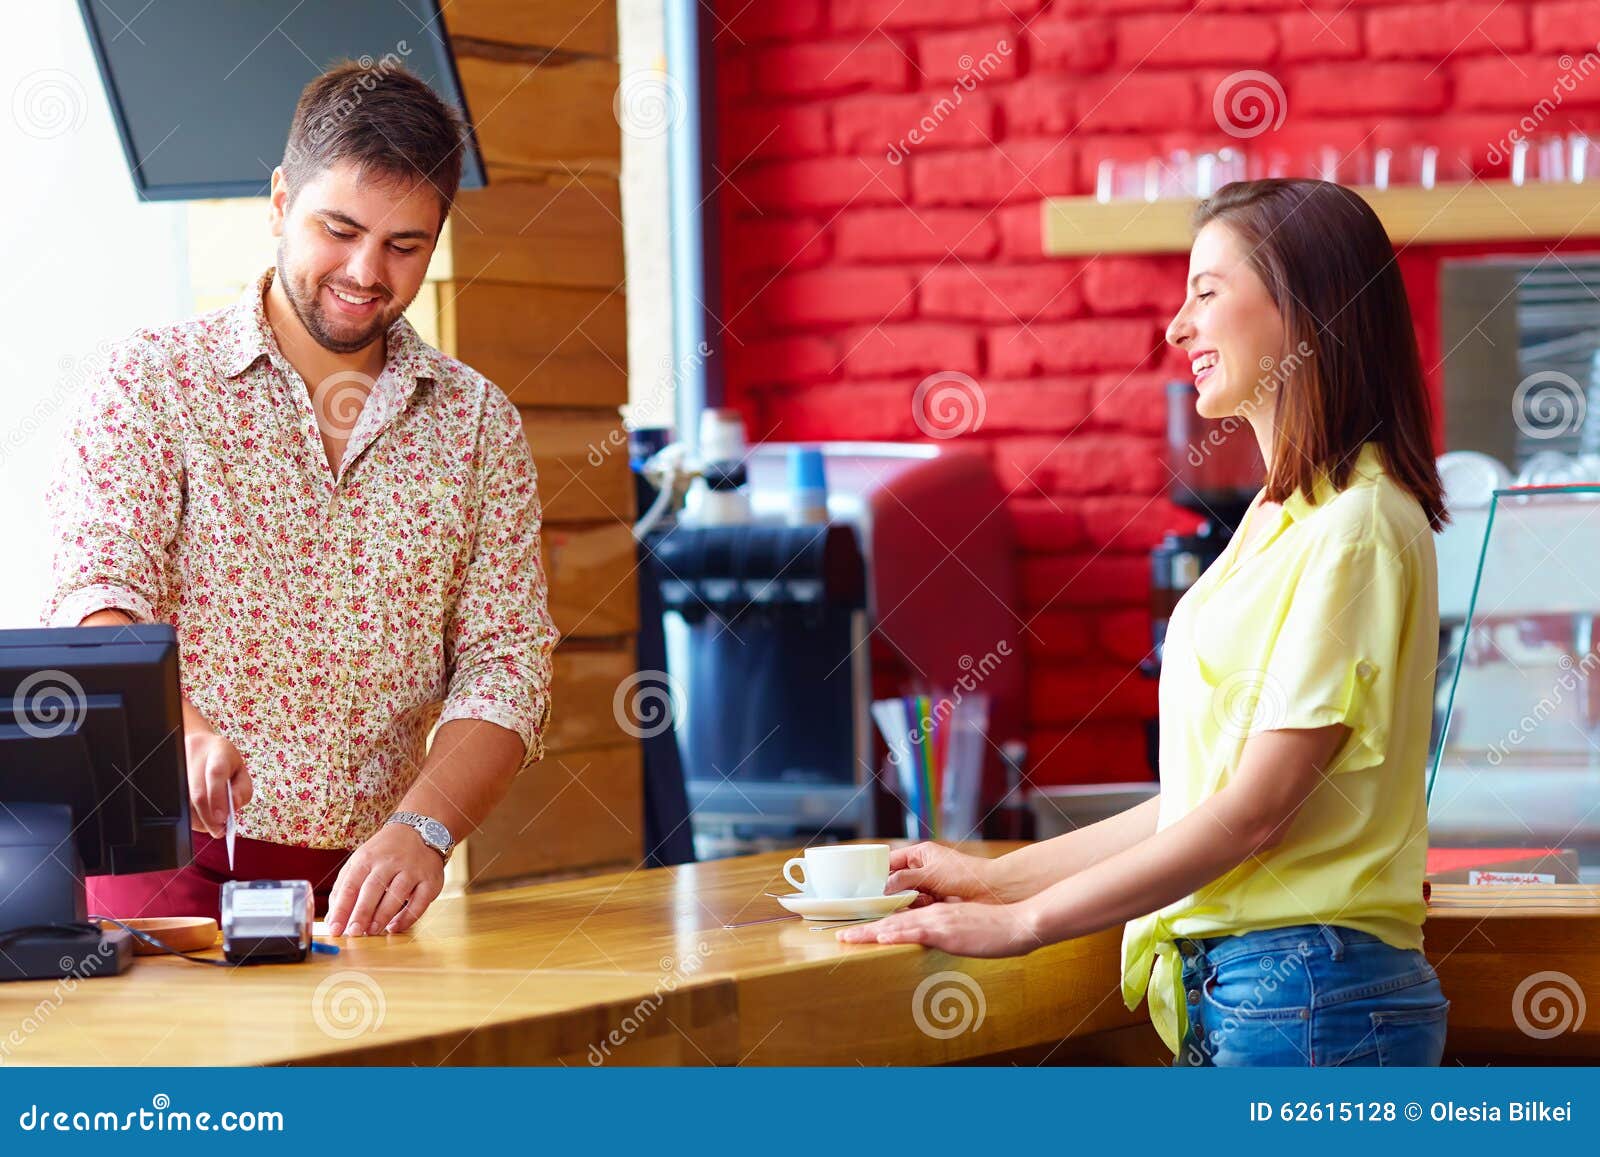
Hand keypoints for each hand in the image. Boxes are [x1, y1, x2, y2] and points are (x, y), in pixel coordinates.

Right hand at [185, 730, 250, 837]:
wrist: (197, 746)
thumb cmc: (222, 760)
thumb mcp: (240, 769)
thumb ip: (243, 789)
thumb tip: (233, 806)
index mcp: (218, 753)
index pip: (216, 774)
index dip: (218, 797)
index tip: (223, 818)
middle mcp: (194, 761)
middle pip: (197, 794)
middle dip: (209, 818)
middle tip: (219, 831)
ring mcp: (177, 771)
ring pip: (185, 804)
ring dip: (200, 820)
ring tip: (212, 823)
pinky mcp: (167, 784)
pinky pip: (177, 807)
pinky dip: (191, 818)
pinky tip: (202, 817)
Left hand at [325, 822, 444, 936]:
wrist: (419, 832)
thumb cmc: (384, 853)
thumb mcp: (360, 862)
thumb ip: (344, 888)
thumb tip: (333, 920)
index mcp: (367, 858)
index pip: (350, 886)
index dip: (342, 909)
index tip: (335, 929)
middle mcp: (389, 862)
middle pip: (373, 889)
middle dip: (362, 913)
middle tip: (354, 932)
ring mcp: (412, 870)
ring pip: (396, 894)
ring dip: (383, 916)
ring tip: (372, 931)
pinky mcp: (430, 880)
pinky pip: (419, 902)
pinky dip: (407, 917)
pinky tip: (394, 927)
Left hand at [835, 898, 1040, 957]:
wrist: (1018, 923)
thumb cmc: (996, 929)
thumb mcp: (965, 930)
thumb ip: (946, 933)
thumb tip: (933, 940)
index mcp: (935, 915)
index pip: (900, 921)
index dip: (877, 927)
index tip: (857, 933)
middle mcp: (932, 915)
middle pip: (892, 921)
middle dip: (865, 930)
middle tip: (840, 935)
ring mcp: (939, 921)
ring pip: (898, 925)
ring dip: (871, 932)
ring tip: (849, 937)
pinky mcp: (948, 931)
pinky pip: (918, 932)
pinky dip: (899, 934)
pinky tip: (883, 936)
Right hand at [887, 842, 1004, 907]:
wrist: (991, 890)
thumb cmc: (964, 874)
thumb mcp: (930, 874)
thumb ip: (904, 879)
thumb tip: (884, 887)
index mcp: (920, 854)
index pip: (891, 860)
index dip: (878, 871)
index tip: (866, 884)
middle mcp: (922, 868)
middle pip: (896, 879)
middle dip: (892, 890)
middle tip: (883, 899)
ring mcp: (929, 884)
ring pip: (906, 894)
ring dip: (906, 900)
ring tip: (910, 902)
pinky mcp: (935, 900)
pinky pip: (917, 905)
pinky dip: (917, 908)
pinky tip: (922, 908)